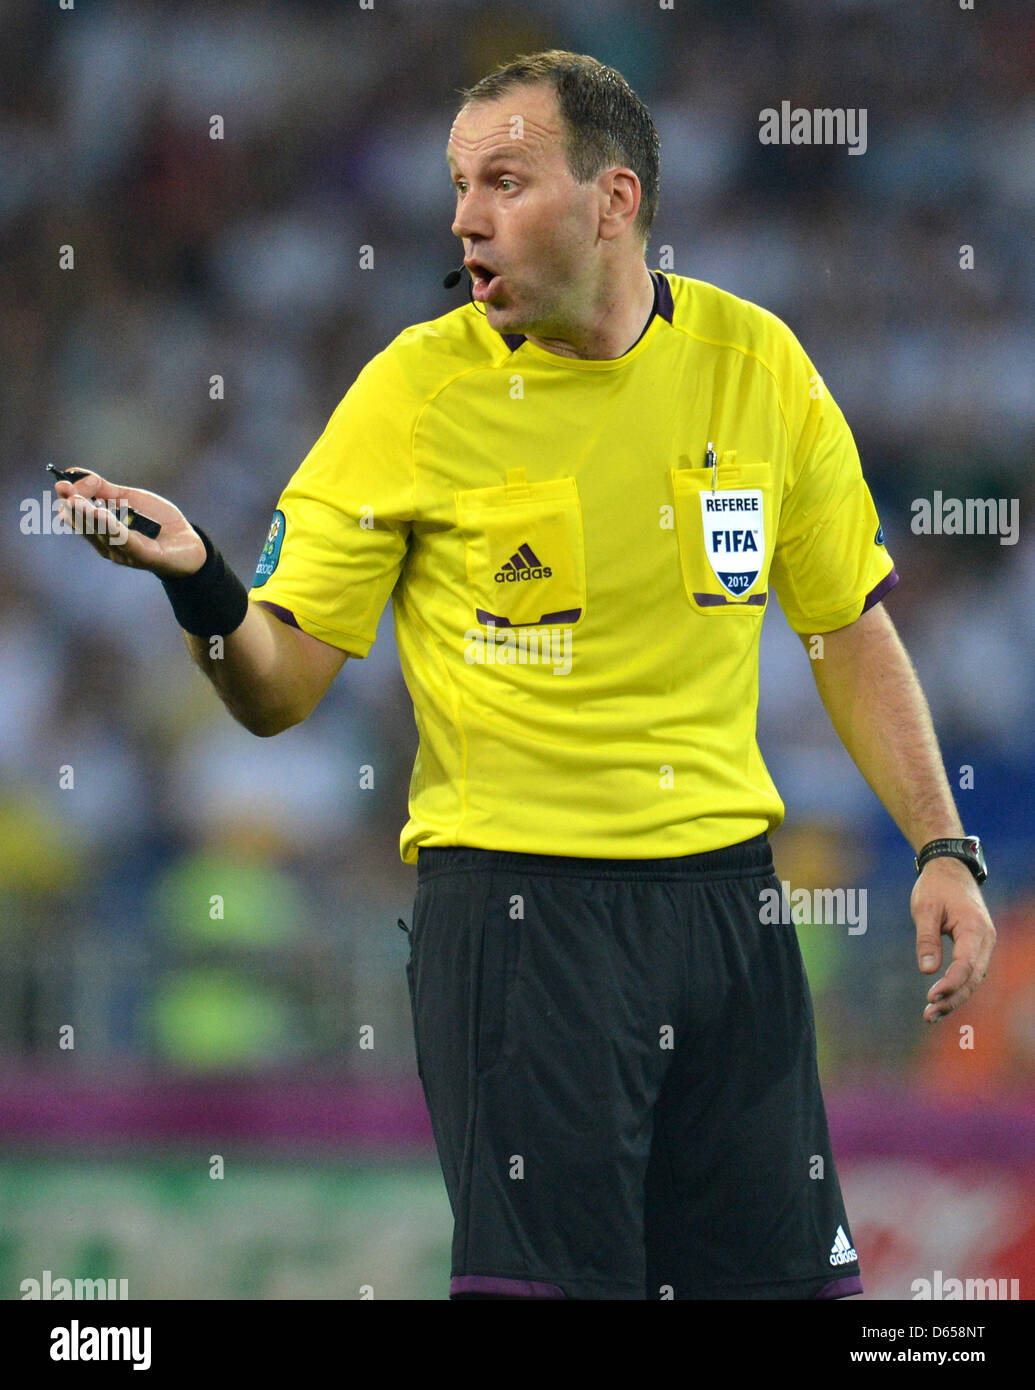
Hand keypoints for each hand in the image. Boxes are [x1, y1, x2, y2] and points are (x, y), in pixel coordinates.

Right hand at [53, 471, 205, 578]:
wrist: (189, 543)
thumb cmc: (158, 521)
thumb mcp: (130, 499)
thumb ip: (106, 489)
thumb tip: (78, 474)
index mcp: (101, 531)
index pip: (79, 517)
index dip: (69, 501)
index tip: (60, 484)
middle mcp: (108, 545)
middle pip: (87, 526)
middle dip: (75, 508)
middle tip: (65, 491)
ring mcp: (125, 553)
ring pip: (104, 533)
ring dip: (89, 516)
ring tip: (77, 501)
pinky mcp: (144, 557)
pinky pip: (127, 542)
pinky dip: (114, 528)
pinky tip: (104, 514)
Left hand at [910, 856, 995, 1023]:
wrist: (950, 869)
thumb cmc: (936, 887)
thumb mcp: (925, 909)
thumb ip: (926, 939)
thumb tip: (927, 971)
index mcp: (975, 928)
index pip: (966, 964)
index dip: (950, 983)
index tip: (931, 997)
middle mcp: (985, 940)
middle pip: (973, 978)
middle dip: (952, 999)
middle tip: (928, 1014)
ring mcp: (984, 945)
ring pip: (973, 980)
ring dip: (954, 998)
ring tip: (930, 1015)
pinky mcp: (976, 948)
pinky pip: (969, 973)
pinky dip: (956, 988)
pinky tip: (939, 1002)